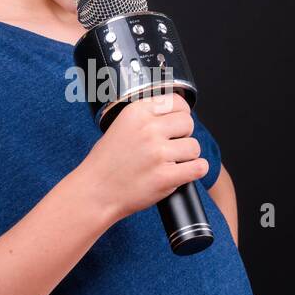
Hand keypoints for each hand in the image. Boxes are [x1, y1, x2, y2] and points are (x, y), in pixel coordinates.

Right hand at [75, 91, 207, 224]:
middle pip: (188, 123)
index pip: (177, 102)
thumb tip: (173, 115)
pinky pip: (199, 167)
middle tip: (171, 147)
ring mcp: (158, 153)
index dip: (181, 114)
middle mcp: (148, 129)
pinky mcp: (166, 176)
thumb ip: (145, 117)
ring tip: (171, 163)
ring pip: (194, 147)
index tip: (178, 124)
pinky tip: (183, 173)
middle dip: (184, 135)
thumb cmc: (105, 164)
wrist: (95, 192)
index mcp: (137, 112)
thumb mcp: (119, 126)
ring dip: (188, 156)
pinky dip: (196, 170)